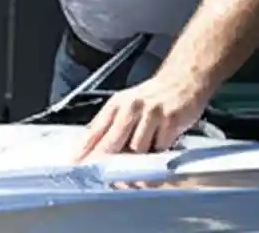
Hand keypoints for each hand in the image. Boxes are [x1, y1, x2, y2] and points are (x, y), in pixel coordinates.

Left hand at [73, 71, 210, 160]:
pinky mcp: (171, 121)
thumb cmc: (151, 97)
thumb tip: (89, 149)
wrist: (182, 80)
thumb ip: (109, 126)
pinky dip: (158, 154)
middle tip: (103, 177)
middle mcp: (131, 107)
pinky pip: (160, 148)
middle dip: (106, 163)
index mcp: (116, 104)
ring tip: (139, 163)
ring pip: (138, 150)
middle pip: (112, 143)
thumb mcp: (125, 104)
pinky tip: (159, 149)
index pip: (95, 130)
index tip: (75, 165)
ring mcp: (152, 114)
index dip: (84, 150)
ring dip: (138, 162)